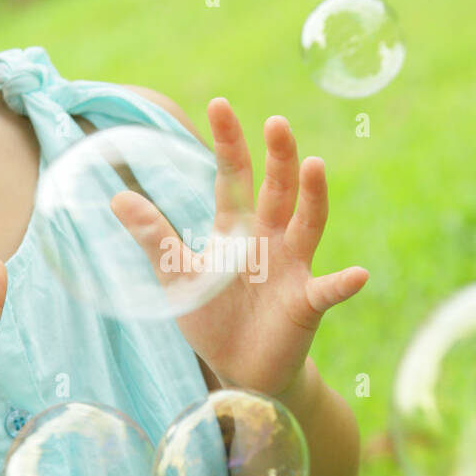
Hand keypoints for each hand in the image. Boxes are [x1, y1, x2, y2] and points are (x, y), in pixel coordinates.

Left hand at [108, 98, 367, 401]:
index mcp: (238, 230)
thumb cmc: (213, 318)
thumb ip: (154, 237)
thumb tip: (117, 197)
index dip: (228, 143)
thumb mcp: (178, 276)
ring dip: (314, 196)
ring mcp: (293, 268)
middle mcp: (271, 239)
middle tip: (277, 122)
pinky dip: (344, 283)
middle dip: (278, 157)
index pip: (234, 177)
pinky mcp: (307, 303)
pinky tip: (358, 274)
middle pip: (278, 189)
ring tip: (315, 166)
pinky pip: (328, 290)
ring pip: (308, 224)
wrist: (242, 370)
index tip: (219, 105)